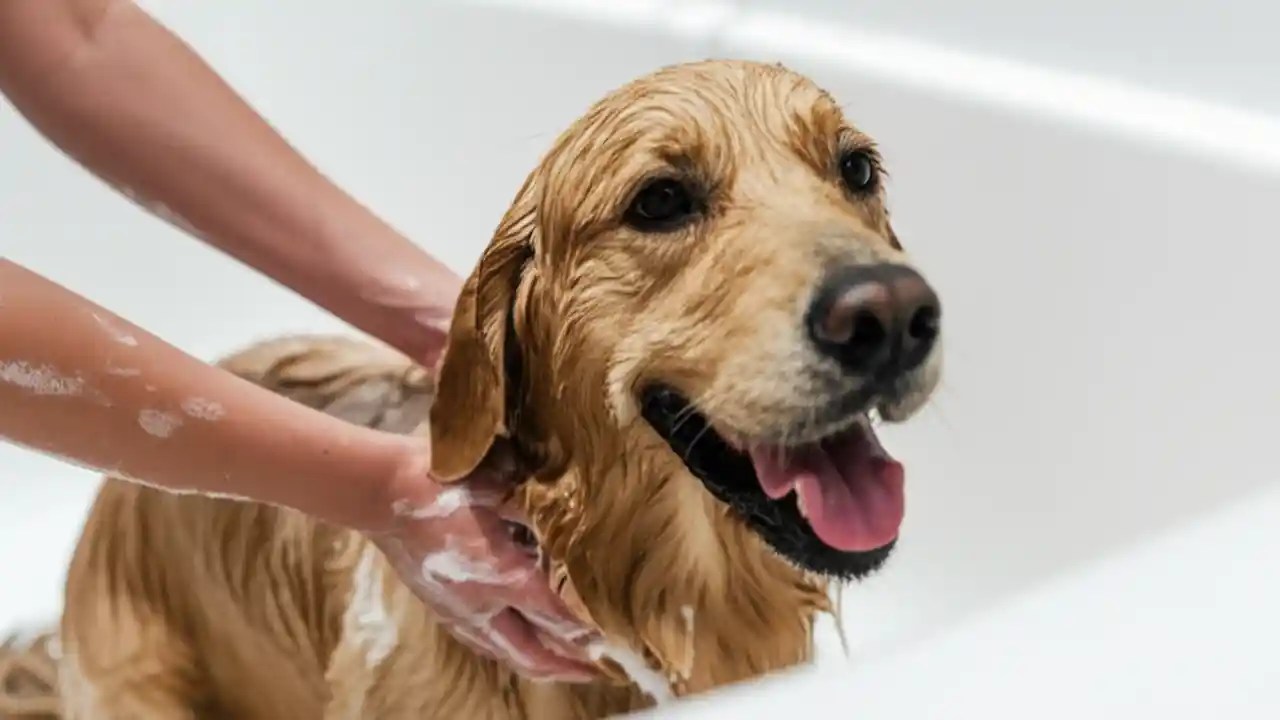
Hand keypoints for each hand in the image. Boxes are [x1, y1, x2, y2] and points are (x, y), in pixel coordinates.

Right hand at [371, 439, 601, 682]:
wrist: (381, 492)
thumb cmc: (442, 483)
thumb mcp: (500, 487)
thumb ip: (538, 507)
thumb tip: (576, 513)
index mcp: (504, 577)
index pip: (557, 619)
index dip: (587, 637)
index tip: (613, 646)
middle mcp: (483, 605)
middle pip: (532, 653)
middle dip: (567, 668)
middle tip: (598, 673)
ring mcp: (458, 611)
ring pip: (504, 653)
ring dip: (538, 664)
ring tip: (562, 666)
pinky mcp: (440, 607)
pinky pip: (482, 642)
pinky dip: (507, 650)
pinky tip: (514, 642)